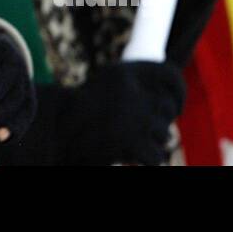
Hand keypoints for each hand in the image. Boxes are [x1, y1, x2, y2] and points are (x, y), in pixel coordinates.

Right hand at [57, 60, 183, 164]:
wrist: (54, 133)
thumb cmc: (79, 113)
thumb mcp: (105, 86)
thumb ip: (134, 86)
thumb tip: (169, 100)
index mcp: (125, 72)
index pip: (169, 75)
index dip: (178, 90)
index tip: (175, 104)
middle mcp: (133, 91)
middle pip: (167, 108)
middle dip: (158, 121)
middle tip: (142, 128)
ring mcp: (134, 117)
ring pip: (164, 135)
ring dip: (150, 142)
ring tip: (127, 141)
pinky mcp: (133, 143)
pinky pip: (156, 156)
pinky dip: (146, 159)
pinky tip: (129, 155)